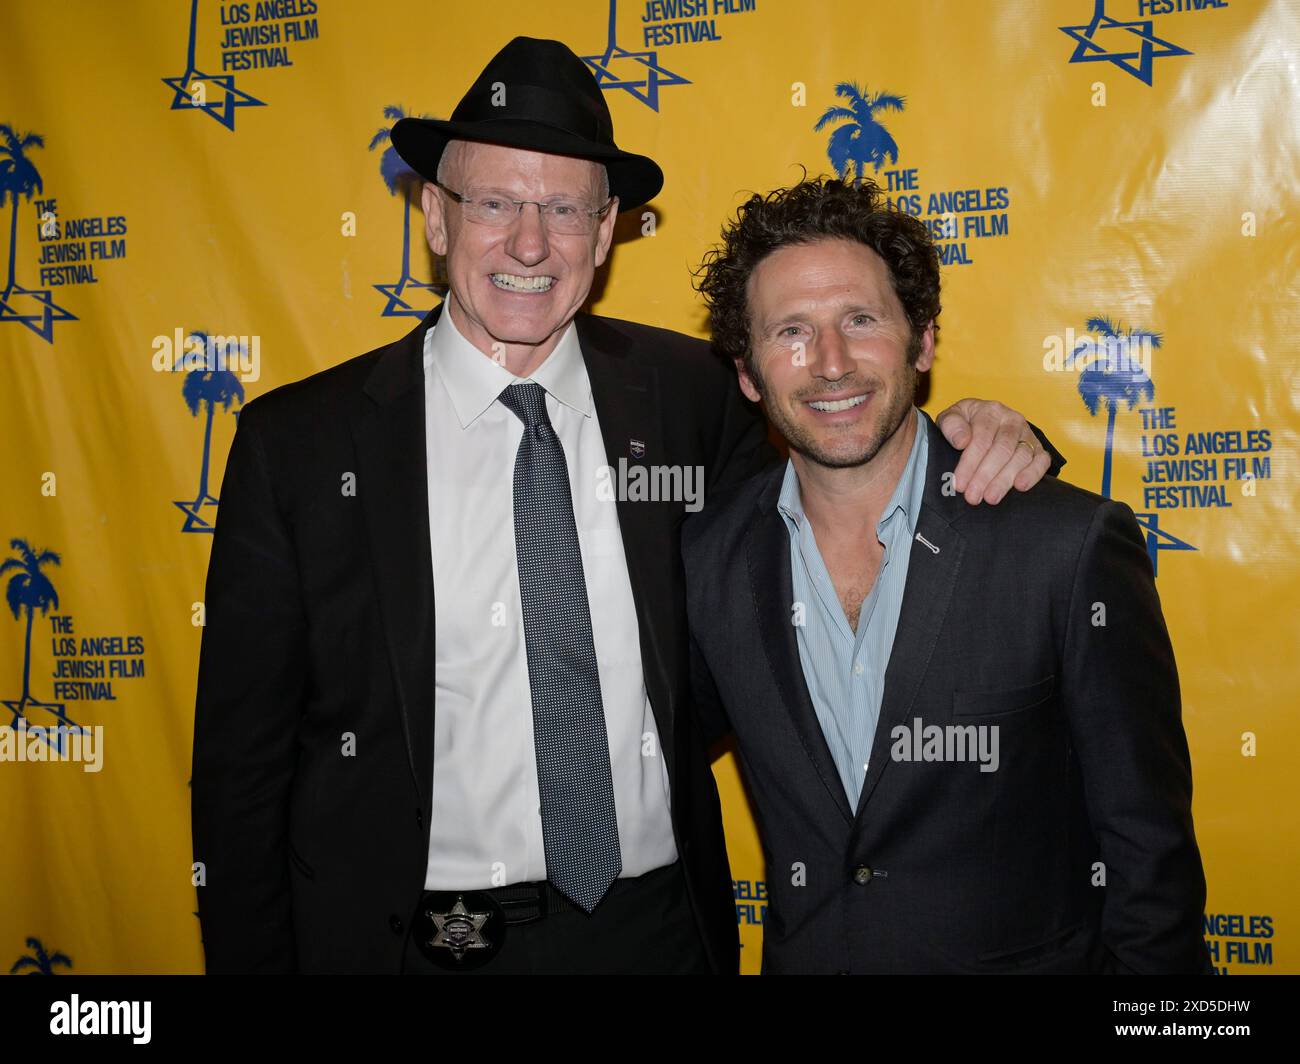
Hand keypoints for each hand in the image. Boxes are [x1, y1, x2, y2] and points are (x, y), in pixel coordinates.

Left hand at [936, 398, 1051, 504]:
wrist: (982, 423)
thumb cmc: (964, 424)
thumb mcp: (950, 419)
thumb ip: (951, 425)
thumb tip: (961, 441)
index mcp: (990, 411)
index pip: (981, 439)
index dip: (970, 463)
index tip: (959, 483)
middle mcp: (1012, 420)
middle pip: (1002, 450)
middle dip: (985, 476)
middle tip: (973, 496)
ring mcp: (1027, 434)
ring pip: (1021, 457)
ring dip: (1005, 480)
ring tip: (991, 498)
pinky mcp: (1038, 448)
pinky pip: (1042, 460)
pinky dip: (1033, 473)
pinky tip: (1021, 486)